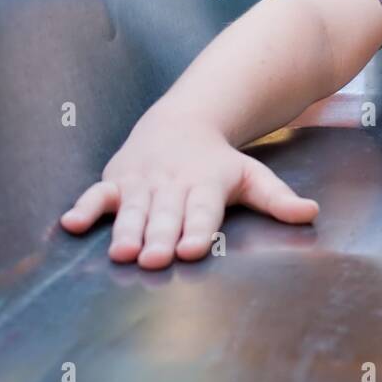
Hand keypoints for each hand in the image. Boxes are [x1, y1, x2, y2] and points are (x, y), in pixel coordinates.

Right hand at [60, 117, 317, 269]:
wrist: (183, 122)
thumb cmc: (220, 162)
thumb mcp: (253, 175)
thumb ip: (278, 199)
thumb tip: (311, 212)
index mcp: (206, 183)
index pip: (202, 210)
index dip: (197, 229)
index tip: (190, 249)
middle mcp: (172, 183)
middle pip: (165, 214)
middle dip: (159, 236)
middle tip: (154, 259)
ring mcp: (141, 182)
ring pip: (132, 210)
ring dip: (125, 231)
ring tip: (120, 253)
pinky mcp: (116, 180)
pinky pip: (97, 195)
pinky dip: (84, 208)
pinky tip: (70, 224)